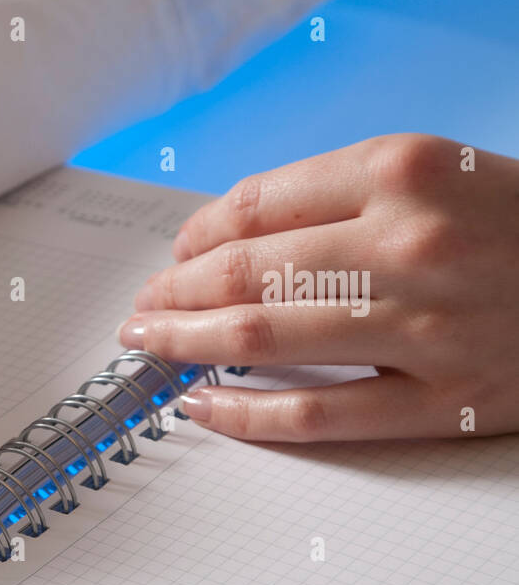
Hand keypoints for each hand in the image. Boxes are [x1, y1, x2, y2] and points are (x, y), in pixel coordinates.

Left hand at [119, 134, 518, 440]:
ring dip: (185, 344)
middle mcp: (409, 243)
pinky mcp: (443, 397)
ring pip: (263, 337)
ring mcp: (426, 325)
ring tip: (150, 346)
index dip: (191, 238)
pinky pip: (317, 413)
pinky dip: (245, 412)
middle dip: (170, 293)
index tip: (172, 258)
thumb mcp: (438, 176)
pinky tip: (202, 406)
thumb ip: (338, 199)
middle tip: (141, 309)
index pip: (253, 205)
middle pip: (242, 272)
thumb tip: (228, 241)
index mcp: (403, 171)